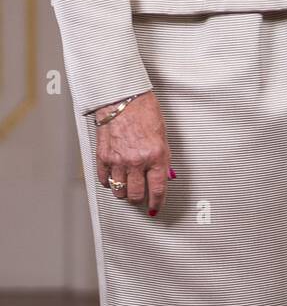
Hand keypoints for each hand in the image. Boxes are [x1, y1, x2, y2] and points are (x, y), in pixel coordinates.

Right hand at [95, 90, 172, 215]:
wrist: (123, 97)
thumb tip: (164, 175)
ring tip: (127, 186)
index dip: (157, 202)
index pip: (157, 188)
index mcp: (156, 155)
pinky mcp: (103, 157)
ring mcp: (118, 160)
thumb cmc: (144, 110)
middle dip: (140, 198)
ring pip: (119, 191)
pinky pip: (104, 180)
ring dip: (124, 192)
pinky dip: (109, 182)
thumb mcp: (162, 134)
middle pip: (136, 195)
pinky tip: (114, 178)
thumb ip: (162, 158)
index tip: (155, 208)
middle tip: (141, 195)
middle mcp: (136, 160)